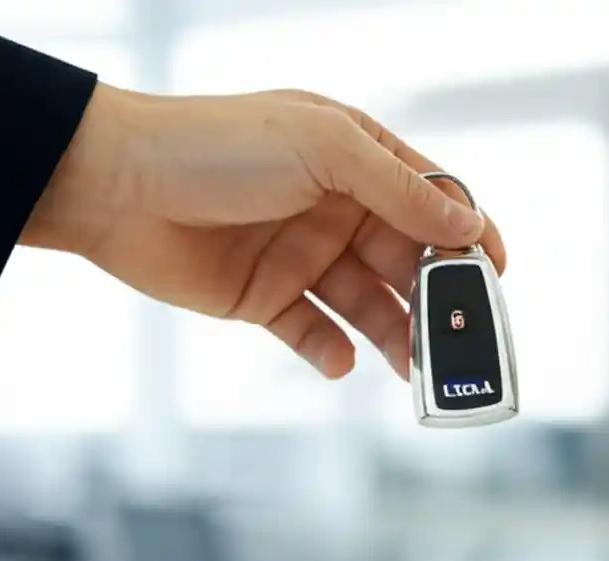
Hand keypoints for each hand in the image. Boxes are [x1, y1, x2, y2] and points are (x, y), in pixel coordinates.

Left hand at [20, 84, 503, 379]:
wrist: (112, 184)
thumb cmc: (215, 145)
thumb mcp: (322, 149)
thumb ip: (398, 189)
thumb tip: (467, 224)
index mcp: (357, 158)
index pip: (432, 199)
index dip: (470, 237)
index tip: (496, 276)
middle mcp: (336, 207)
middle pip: (407, 260)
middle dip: (437, 300)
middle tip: (460, 341)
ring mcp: (301, 253)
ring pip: (369, 304)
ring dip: (395, 336)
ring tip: (412, 368)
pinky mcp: (265, 296)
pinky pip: (313, 332)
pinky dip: (331, 351)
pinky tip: (339, 361)